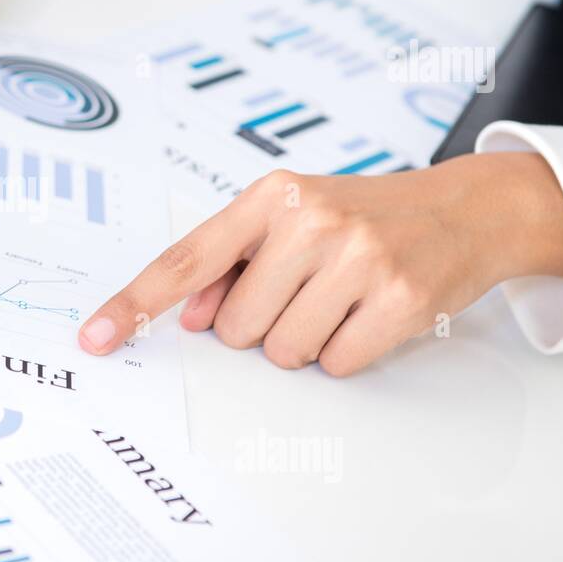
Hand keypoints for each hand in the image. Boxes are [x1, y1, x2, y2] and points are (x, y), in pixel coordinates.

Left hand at [78, 154, 562, 375]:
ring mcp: (357, 257)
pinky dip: (345, 354)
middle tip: (305, 292)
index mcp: (269, 196)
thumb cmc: (365, 215)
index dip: (136, 303)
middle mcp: (309, 220)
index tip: (96, 336)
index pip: (186, 260)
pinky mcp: (398, 298)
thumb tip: (184, 316)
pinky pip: (336, 365)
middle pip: (234, 328)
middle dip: (260, 326)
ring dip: (303, 343)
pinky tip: (367, 316)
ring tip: (337, 301)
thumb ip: (231, 262)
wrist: (466, 207)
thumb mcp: (291, 217)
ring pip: (283, 351)